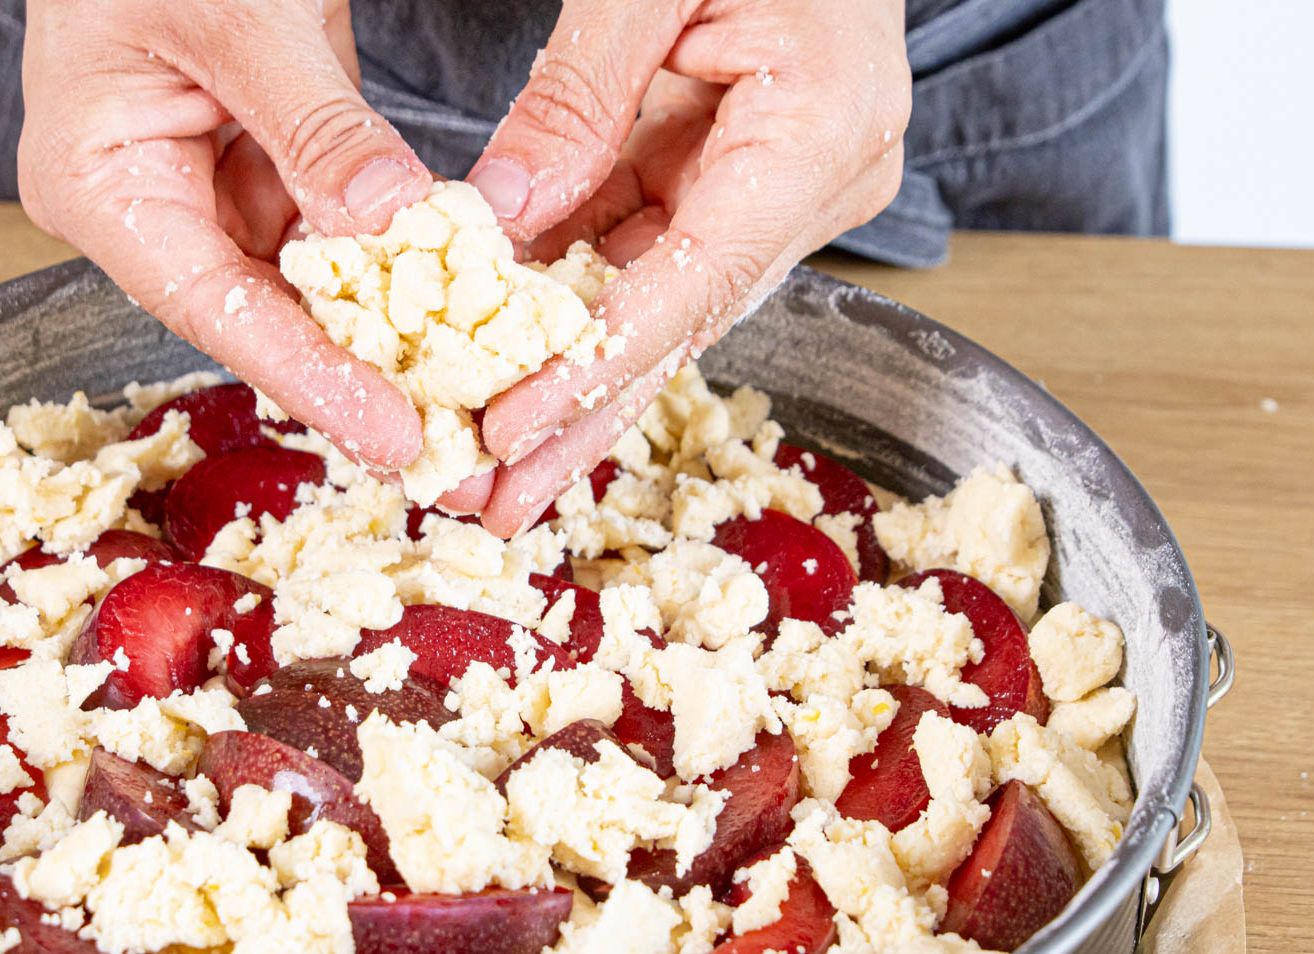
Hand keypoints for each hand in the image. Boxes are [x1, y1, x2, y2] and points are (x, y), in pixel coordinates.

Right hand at [18, 0, 434, 472]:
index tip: (387, 431)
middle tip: (437, 441)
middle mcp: (141, 203)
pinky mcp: (254, 164)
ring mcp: (198, 187)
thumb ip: (317, 126)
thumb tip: (396, 223)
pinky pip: (322, 234)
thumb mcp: (242, 12)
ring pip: (296, 284)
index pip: (209, 304)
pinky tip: (443, 305)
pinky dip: (381, 264)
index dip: (306, 375)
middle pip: (253, 313)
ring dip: (375, 331)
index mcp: (95, 179)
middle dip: (349, 374)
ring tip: (455, 392)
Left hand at [468, 0, 910, 535]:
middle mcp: (815, 180)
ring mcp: (778, 188)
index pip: (699, 276)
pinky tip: (509, 372)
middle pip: (681, 323)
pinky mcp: (735, 179)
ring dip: (571, 386)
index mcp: (822, 127)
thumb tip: (501, 217)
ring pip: (658, 308)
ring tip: (490, 469)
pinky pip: (643, 257)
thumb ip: (580, 93)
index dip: (599, 362)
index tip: (511, 424)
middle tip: (493, 499)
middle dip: (580, 419)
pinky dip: (572, 311)